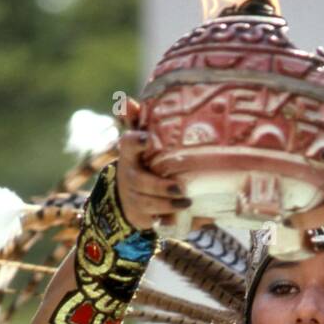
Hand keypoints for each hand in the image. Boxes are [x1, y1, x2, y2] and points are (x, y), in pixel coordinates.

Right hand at [114, 96, 192, 230]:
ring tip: (187, 202)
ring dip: (168, 205)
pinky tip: (197, 218)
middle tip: (179, 188)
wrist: (126, 200)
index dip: (136, 142)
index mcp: (129, 156)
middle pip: (140, 183)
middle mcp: (129, 178)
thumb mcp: (138, 144)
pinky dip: (178, 222)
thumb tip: (127, 100)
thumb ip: (135, 121)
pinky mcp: (143, 218)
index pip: (127, 145)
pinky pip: (160, 223)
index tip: (148, 139)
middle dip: (159, 187)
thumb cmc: (140, 163)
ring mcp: (134, 200)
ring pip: (149, 205)